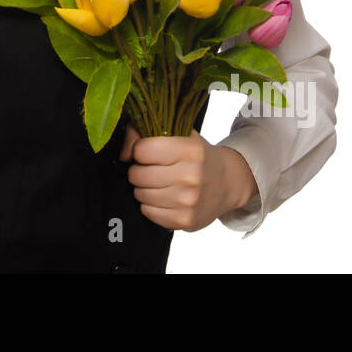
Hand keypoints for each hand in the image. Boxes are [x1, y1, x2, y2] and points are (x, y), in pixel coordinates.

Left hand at [119, 123, 256, 231]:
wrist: (228, 182)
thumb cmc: (198, 156)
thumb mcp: (180, 134)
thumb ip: (147, 131)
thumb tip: (123, 152)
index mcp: (189, 150)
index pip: (142, 150)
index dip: (139, 150)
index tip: (147, 152)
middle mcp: (191, 176)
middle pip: (137, 175)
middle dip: (139, 171)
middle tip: (151, 169)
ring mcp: (188, 201)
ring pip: (140, 195)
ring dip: (144, 188)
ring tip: (158, 183)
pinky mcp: (185, 220)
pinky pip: (148, 212)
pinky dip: (151, 205)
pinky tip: (164, 197)